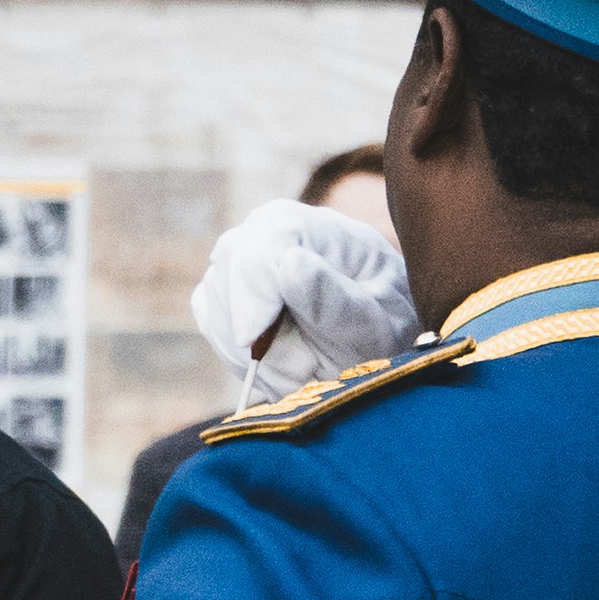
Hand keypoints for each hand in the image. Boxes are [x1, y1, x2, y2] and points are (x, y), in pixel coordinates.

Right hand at [190, 200, 417, 406]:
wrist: (376, 343)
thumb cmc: (385, 328)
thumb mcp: (378, 323)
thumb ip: (337, 299)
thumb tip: (290, 262)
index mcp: (314, 226)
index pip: (264, 242)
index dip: (254, 291)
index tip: (255, 340)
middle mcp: (270, 232)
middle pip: (230, 268)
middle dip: (258, 331)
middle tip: (305, 370)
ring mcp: (243, 262)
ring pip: (215, 302)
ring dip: (253, 354)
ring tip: (309, 373)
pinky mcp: (225, 293)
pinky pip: (213, 325)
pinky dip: (241, 359)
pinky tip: (285, 372)